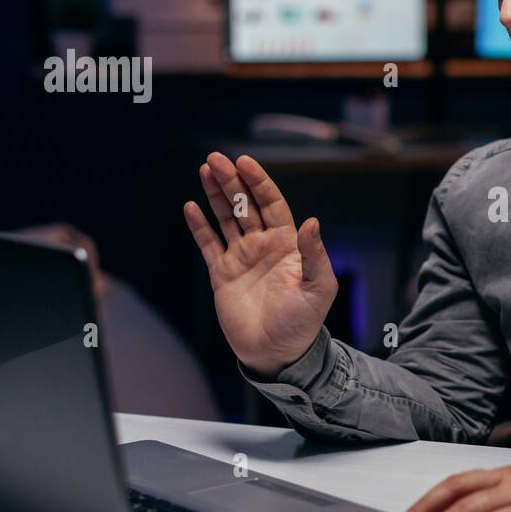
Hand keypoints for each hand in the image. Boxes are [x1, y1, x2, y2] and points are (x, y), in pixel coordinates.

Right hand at [183, 152, 337, 377]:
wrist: (277, 352)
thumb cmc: (303, 322)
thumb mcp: (319, 288)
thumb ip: (315, 255)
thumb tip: (311, 222)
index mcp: (288, 244)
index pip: (272, 204)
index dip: (259, 182)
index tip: (245, 162)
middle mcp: (263, 245)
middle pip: (245, 205)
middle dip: (231, 181)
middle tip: (215, 158)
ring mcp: (241, 257)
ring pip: (226, 218)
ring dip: (215, 195)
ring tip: (204, 170)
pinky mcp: (222, 274)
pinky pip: (208, 244)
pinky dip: (199, 226)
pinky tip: (191, 206)